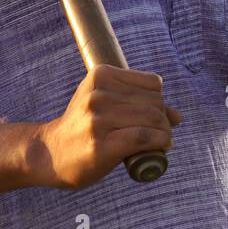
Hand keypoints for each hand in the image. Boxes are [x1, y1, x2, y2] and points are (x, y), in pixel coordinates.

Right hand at [37, 65, 181, 190]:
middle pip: (154, 102)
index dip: (159, 101)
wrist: (49, 153)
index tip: (154, 116)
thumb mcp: (107, 106)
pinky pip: (145, 138)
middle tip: (160, 134)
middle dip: (164, 120)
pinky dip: (160, 143)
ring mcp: (98, 119)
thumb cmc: (84, 128)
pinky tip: (161, 148)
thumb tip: (178, 116)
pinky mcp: (101, 144)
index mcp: (101, 75)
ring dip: (165, 133)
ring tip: (161, 142)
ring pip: (153, 119)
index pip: (153, 83)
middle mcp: (99, 94)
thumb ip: (140, 106)